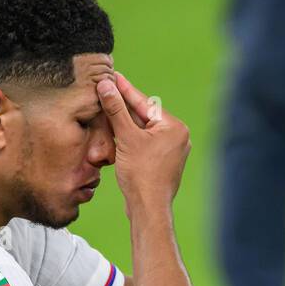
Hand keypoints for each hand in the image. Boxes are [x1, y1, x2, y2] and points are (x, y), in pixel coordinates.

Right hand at [96, 72, 189, 213]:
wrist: (148, 209)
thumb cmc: (141, 175)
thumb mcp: (126, 138)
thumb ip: (116, 110)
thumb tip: (106, 86)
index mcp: (174, 127)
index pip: (144, 103)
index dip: (125, 90)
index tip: (113, 76)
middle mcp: (178, 137)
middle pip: (144, 117)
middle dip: (123, 107)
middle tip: (107, 90)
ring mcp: (171, 151)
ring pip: (142, 131)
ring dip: (124, 124)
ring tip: (107, 108)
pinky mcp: (162, 163)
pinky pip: (144, 144)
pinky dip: (129, 139)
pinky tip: (115, 132)